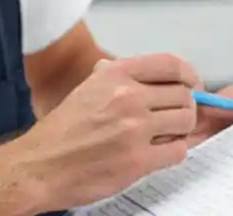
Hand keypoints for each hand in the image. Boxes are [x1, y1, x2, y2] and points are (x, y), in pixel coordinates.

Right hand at [16, 53, 203, 210]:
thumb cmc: (61, 133)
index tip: (193, 85)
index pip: (171, 64)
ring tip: (166, 136)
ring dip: (181, 130)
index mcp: (115, 74)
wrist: (39, 167)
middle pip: (183, 94)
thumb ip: (118, 78)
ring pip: (185, 121)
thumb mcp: (88, 88)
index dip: (189, 75)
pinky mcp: (138, 159)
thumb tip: (151, 77)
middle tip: (177, 117)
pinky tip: (158, 153)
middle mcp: (127, 96)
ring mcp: (134, 128)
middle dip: (184, 107)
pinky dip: (174, 152)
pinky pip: (178, 150)